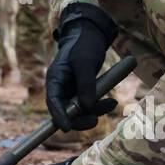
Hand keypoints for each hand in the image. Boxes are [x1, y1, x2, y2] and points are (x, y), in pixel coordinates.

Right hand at [46, 2, 118, 131]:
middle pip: (65, 112)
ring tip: (112, 103)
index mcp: (55, 80)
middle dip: (80, 119)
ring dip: (95, 111)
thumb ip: (86, 84)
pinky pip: (89, 105)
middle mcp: (61, 89)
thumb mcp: (85, 62)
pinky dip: (100, 105)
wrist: (92, 36)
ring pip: (80, 111)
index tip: (66, 128)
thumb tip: (87, 108)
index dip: (58, 117)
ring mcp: (71, 92)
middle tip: (95, 120)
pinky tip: (112, 102)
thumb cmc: (84, 45)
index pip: (53, 102)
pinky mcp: (82, 92)